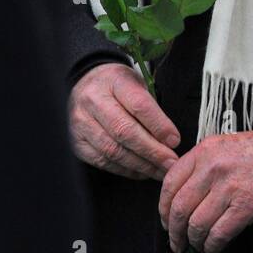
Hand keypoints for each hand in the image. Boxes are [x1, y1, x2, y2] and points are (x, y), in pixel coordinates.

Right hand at [69, 63, 179, 180]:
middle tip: (170, 162)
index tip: (174, 140)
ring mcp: (81, 123)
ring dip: (141, 165)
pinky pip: (103, 161)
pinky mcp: (77, 142)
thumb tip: (169, 140)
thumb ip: (150, 108)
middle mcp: (93, 101)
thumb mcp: (136, 83)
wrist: (85, 84)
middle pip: (125, 131)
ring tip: (159, 170)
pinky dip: (125, 169)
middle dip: (152, 151)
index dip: (159, 126)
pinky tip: (141, 171)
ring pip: (113, 150)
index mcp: (114, 81)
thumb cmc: (116, 86)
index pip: (139, 105)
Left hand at [159, 129, 252, 252]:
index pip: (170, 184)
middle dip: (174, 232)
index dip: (163, 209)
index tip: (166, 222)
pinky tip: (214, 246)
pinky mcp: (246, 206)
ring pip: (196, 225)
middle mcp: (213, 168)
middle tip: (177, 242)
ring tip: (199, 244)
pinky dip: (212, 245)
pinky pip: (218, 234)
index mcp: (204, 152)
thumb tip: (180, 197)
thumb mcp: (222, 148)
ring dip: (194, 241)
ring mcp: (229, 187)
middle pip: (179, 208)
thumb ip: (200, 167)